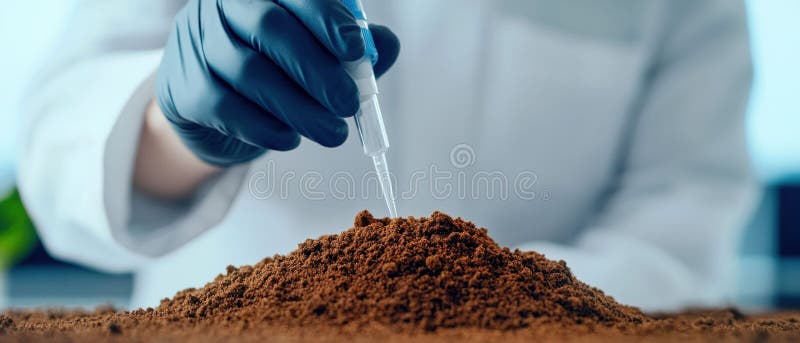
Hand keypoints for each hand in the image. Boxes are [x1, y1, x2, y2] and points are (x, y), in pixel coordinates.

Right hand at [156, 0, 399, 166]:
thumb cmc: (274, 71)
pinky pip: (225, 107)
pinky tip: (290, 139)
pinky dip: (264, 127)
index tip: (355, 48)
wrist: (214, 108)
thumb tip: (387, 46)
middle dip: (317, 70)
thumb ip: (350, 48)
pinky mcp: (184, 88)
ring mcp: (195, 44)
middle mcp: (221, 6)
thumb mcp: (316, 53)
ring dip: (298, 108)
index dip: (325, 16)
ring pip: (249, 71)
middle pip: (269, 27)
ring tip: (332, 132)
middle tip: (349, 104)